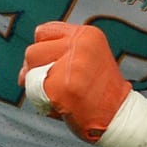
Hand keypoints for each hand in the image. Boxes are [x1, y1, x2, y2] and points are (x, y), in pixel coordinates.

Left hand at [20, 22, 131, 142]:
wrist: (120, 115)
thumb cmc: (100, 91)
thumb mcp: (88, 58)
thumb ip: (62, 52)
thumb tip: (26, 66)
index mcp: (87, 35)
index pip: (44, 31)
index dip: (41, 50)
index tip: (47, 65)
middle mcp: (80, 44)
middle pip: (32, 51)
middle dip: (34, 71)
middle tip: (48, 87)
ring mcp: (71, 65)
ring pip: (30, 72)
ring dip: (36, 88)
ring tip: (58, 97)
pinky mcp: (62, 86)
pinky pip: (34, 92)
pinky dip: (42, 104)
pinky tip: (61, 108)